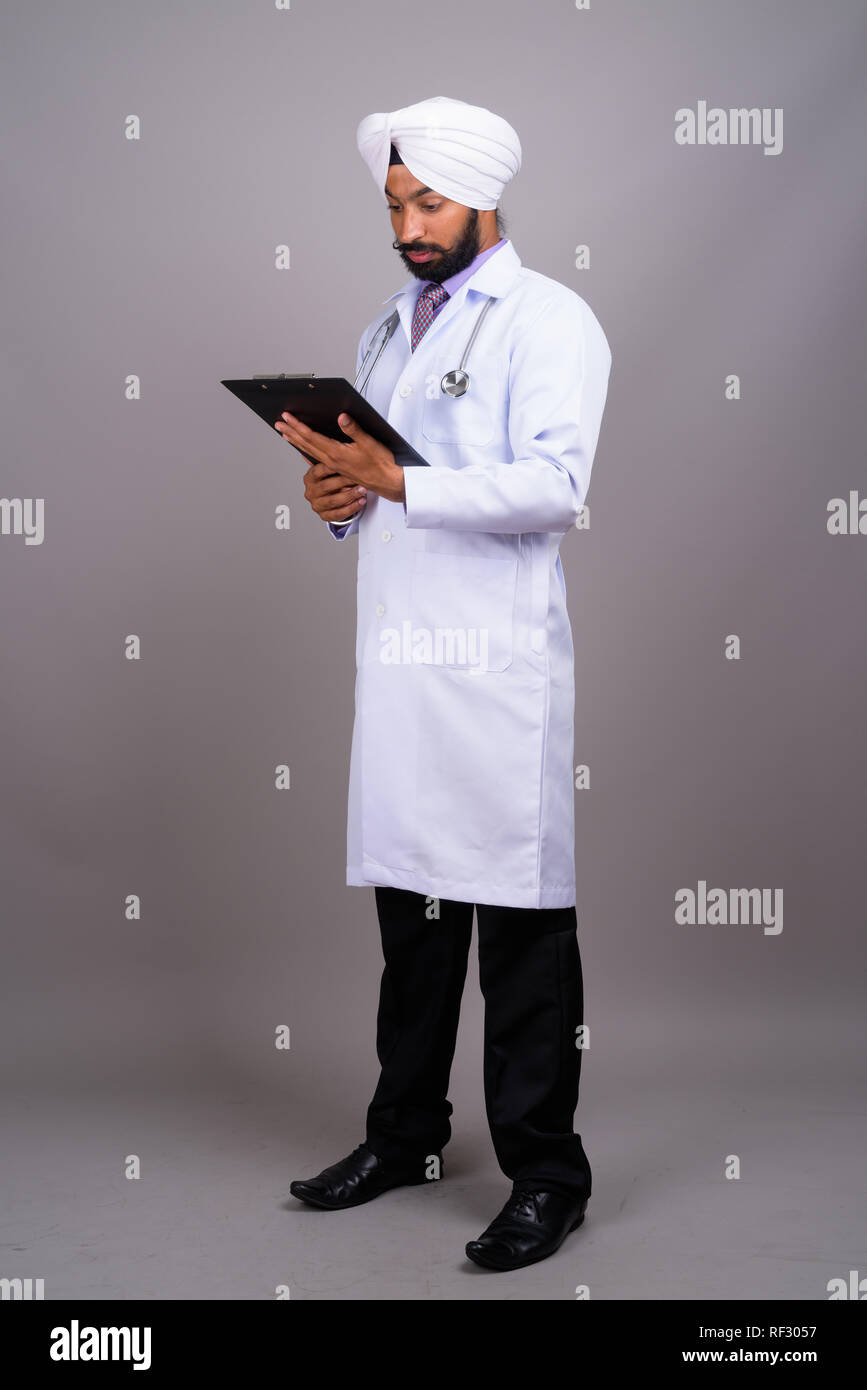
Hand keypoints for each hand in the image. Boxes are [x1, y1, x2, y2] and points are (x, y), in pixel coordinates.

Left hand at [274, 410, 405, 504]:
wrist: (387, 482)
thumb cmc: (381, 464)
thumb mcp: (370, 443)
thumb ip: (354, 429)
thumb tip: (341, 417)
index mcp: (337, 453)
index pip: (311, 437)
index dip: (298, 426)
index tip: (287, 417)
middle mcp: (332, 460)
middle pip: (305, 444)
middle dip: (291, 432)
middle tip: (278, 423)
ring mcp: (333, 465)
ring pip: (309, 451)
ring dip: (295, 441)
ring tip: (285, 433)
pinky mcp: (337, 467)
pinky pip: (316, 457)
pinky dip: (306, 450)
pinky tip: (302, 448)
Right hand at [302, 459, 368, 523]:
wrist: (333, 498)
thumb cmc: (333, 480)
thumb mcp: (330, 469)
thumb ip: (330, 458)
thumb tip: (335, 440)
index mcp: (310, 478)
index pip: (318, 471)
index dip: (331, 467)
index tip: (345, 463)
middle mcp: (311, 492)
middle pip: (326, 487)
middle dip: (343, 482)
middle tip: (357, 478)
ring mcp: (317, 505)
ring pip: (333, 501)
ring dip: (350, 495)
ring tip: (362, 490)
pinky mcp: (325, 516)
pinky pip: (338, 514)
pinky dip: (351, 508)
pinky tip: (361, 502)